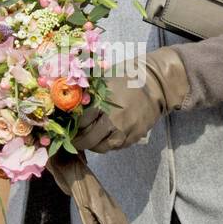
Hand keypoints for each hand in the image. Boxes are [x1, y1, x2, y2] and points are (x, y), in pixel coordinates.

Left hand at [73, 46, 189, 153]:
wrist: (156, 83)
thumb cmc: (127, 76)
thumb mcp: (104, 79)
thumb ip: (87, 92)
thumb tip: (67, 101)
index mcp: (104, 102)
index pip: (81, 122)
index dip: (71, 127)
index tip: (66, 127)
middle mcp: (115, 118)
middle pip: (89, 139)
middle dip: (78, 141)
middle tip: (73, 139)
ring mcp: (126, 129)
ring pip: (103, 147)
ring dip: (93, 145)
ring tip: (88, 139)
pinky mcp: (136, 135)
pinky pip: (118, 147)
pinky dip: (108, 144)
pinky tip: (104, 137)